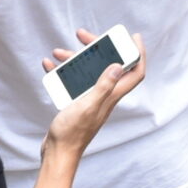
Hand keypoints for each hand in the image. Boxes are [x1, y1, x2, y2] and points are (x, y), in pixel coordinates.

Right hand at [42, 33, 146, 153]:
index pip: (134, 73)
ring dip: (76, 59)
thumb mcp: (88, 105)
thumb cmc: (73, 132)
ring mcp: (90, 98)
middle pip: (109, 66)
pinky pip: (72, 80)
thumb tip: (118, 66)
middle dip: (99, 48)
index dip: (138, 55)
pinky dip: (62, 71)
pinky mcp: (77, 101)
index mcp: (111, 96)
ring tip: (59, 52)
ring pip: (88, 71)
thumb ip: (103, 86)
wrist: (58, 151)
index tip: (133, 37)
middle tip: (84, 35)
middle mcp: (104, 95)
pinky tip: (50, 66)